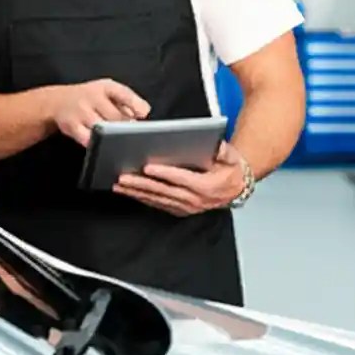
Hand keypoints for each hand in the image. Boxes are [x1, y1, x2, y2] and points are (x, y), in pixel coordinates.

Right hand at [49, 79, 150, 146]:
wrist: (57, 101)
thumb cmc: (88, 97)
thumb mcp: (107, 90)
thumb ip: (126, 100)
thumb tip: (143, 112)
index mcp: (105, 87)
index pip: (123, 94)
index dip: (135, 104)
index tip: (143, 114)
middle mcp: (92, 97)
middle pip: (115, 116)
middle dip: (126, 127)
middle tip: (133, 134)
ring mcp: (81, 112)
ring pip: (103, 129)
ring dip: (114, 136)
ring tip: (120, 140)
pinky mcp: (72, 127)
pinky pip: (89, 139)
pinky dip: (99, 143)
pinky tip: (104, 144)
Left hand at [114, 142, 246, 216]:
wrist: (236, 188)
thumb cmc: (230, 169)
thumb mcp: (231, 157)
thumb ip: (223, 150)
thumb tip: (216, 144)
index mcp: (206, 186)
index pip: (181, 179)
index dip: (164, 173)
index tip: (147, 167)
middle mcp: (194, 200)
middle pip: (163, 190)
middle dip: (141, 183)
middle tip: (123, 176)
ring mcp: (186, 207)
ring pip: (157, 199)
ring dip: (137, 192)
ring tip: (119, 183)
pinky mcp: (180, 210)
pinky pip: (158, 204)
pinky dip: (142, 198)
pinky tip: (129, 191)